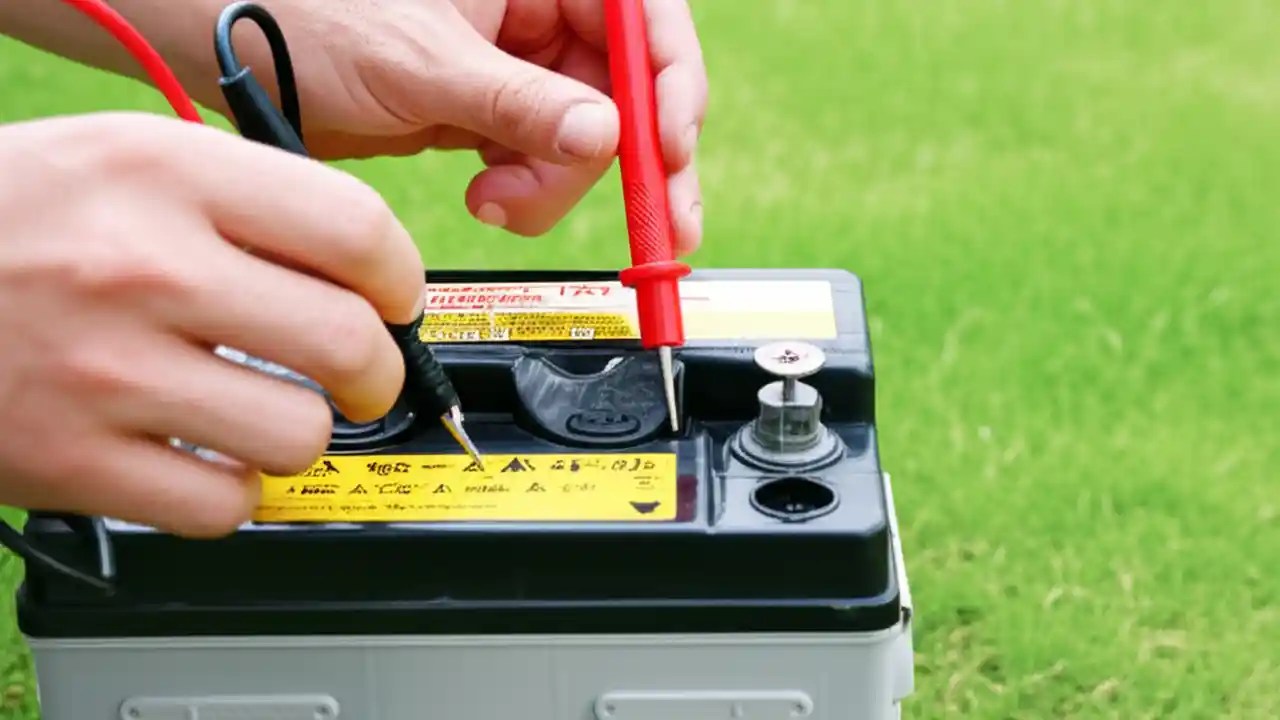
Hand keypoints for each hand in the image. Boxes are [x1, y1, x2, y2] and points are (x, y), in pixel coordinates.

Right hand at [0, 113, 423, 536]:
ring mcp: (101, 372)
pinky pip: (222, 507)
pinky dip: (230, 492)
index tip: (394, 301)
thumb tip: (366, 274)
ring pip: (296, 437)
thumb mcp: (126, 160)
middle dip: (377, 374)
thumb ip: (248, 204)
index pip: (354, 232)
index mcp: (163, 174)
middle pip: (347, 345)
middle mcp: (139, 268)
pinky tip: (198, 454)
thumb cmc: (13, 220)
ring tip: (258, 412)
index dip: (400, 279)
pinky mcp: (69, 463)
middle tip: (358, 376)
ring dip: (297, 435)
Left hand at [215, 0, 706, 250]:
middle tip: (656, 229)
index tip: (667, 151)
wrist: (234, 47)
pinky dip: (528, 192)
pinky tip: (488, 199)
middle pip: (626, 90)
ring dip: (557, 186)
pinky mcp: (490, 111)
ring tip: (497, 204)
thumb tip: (605, 136)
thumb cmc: (309, 12)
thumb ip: (519, 103)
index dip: (671, 86)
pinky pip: (542, 160)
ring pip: (585, 137)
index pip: (643, 19)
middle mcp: (538, 11)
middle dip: (624, 161)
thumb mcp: (422, 61)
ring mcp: (516, 65)